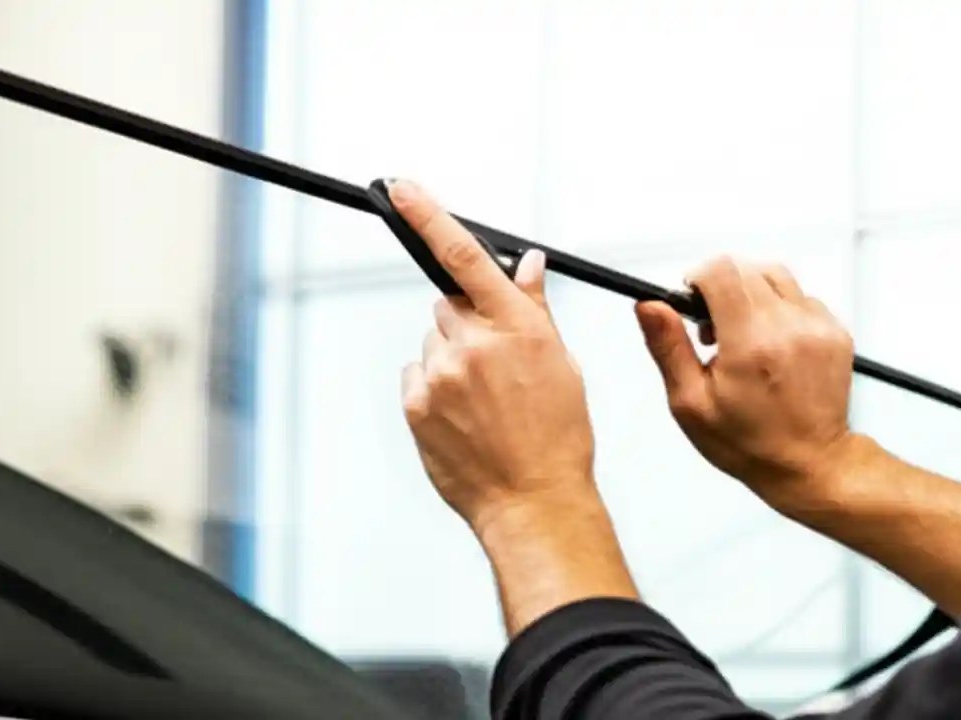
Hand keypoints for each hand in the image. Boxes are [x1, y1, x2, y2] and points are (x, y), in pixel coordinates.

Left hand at [392, 180, 597, 536]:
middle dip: (468, 323)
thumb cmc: (557, 438)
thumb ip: (534, 310)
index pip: (465, 256)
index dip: (428, 215)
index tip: (400, 188)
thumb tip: (526, 265)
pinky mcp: (416, 404)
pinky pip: (418, 375)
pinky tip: (463, 417)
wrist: (533, 501)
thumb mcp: (561, 365)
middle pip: (450, 306)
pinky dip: (435, 388)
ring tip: (484, 402)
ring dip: (452, 359)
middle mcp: (473, 344)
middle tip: (494, 363)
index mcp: (517, 327)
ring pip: (434, 342)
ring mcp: (440, 375)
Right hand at [634, 256, 858, 495]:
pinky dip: (779, 310)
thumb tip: (649, 306)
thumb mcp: (691, 403)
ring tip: (742, 336)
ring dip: (751, 295)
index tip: (692, 302)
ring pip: (775, 277)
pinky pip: (801, 298)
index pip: (722, 271)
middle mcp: (789, 328)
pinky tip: (771, 345)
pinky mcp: (835, 332)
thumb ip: (668, 347)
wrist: (809, 464)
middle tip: (713, 330)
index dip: (698, 279)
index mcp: (750, 343)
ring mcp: (818, 327)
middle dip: (721, 288)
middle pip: (746, 268)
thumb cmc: (748, 442)